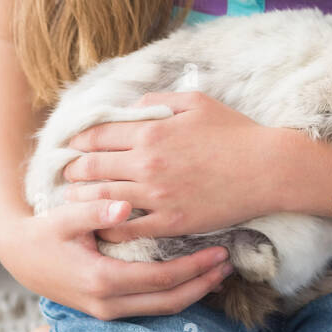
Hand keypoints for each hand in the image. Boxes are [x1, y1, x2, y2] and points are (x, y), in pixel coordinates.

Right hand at [0, 200, 234, 320]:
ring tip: (217, 271)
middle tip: (229, 264)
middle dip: (202, 284)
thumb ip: (94, 209)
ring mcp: (107, 311)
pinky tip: (191, 277)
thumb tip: (124, 205)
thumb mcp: (63, 217)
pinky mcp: (107, 309)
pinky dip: (174, 294)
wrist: (18, 257)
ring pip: (161, 310)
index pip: (160, 279)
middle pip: (168, 302)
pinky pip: (150, 306)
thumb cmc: (41, 232)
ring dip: (192, 292)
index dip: (193, 267)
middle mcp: (107, 303)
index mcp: (101, 280)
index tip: (218, 250)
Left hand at [60, 89, 280, 240]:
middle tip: (65, 174)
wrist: (266, 168)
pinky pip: (129, 229)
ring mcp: (158, 195)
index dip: (79, 140)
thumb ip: (157, 102)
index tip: (71, 145)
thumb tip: (132, 109)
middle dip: (74, 170)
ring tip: (72, 200)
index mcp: (150, 131)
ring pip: (104, 199)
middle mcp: (147, 163)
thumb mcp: (195, 102)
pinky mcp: (171, 222)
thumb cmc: (234, 131)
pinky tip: (99, 226)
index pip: (98, 135)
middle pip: (94, 168)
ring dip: (82, 199)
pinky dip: (109, 227)